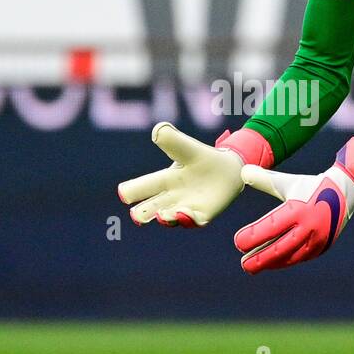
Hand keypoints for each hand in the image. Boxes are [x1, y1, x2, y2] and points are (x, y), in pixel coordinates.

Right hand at [118, 123, 272, 226]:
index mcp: (163, 180)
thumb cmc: (201, 159)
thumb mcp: (186, 148)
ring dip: (165, 217)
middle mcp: (170, 198)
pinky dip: (187, 219)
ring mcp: (186, 208)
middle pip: (150, 209)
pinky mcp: (203, 215)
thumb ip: (172, 140)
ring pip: (170, 218)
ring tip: (162, 216)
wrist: (229, 169)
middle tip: (137, 216)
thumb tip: (157, 132)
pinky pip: (193, 221)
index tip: (124, 193)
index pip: (141, 187)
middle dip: (142, 214)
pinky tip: (184, 214)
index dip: (131, 191)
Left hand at [234, 137, 353, 272]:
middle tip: (243, 264)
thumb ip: (264, 179)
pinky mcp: (322, 247)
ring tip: (252, 266)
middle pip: (279, 249)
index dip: (253, 236)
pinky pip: (300, 258)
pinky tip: (272, 264)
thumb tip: (242, 172)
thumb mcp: (288, 182)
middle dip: (259, 259)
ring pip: (290, 257)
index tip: (238, 241)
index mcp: (298, 209)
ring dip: (270, 263)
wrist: (345, 191)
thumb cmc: (310, 186)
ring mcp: (317, 239)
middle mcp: (308, 227)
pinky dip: (284, 261)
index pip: (271, 227)